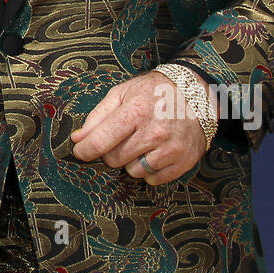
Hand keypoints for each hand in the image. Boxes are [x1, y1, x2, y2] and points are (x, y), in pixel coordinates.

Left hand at [70, 70, 207, 184]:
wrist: (195, 95)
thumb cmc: (153, 93)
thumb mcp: (122, 93)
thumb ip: (97, 117)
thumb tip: (77, 139)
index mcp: (136, 111)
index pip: (101, 141)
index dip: (85, 150)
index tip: (80, 151)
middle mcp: (154, 132)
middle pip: (115, 159)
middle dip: (110, 153)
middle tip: (120, 139)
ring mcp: (171, 149)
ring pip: (133, 172)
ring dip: (131, 162)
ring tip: (140, 143)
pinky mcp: (183, 162)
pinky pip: (153, 179)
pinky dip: (149, 170)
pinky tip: (153, 153)